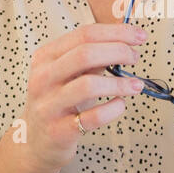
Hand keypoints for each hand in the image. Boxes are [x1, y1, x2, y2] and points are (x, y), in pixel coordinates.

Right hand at [7, 23, 146, 172]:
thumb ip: (90, 59)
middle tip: (134, 57)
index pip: (83, 34)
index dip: (115, 32)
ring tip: (135, 85)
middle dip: (118, 51)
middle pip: (85, 54)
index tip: (137, 35)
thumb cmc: (56, 102)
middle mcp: (44, 78)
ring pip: (88, 85)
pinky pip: (93, 117)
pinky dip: (113, 109)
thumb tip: (123, 41)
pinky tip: (120, 105)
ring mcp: (49, 104)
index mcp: (46, 57)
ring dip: (119, 83)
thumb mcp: (66, 74)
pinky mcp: (59, 130)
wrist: (36, 140)